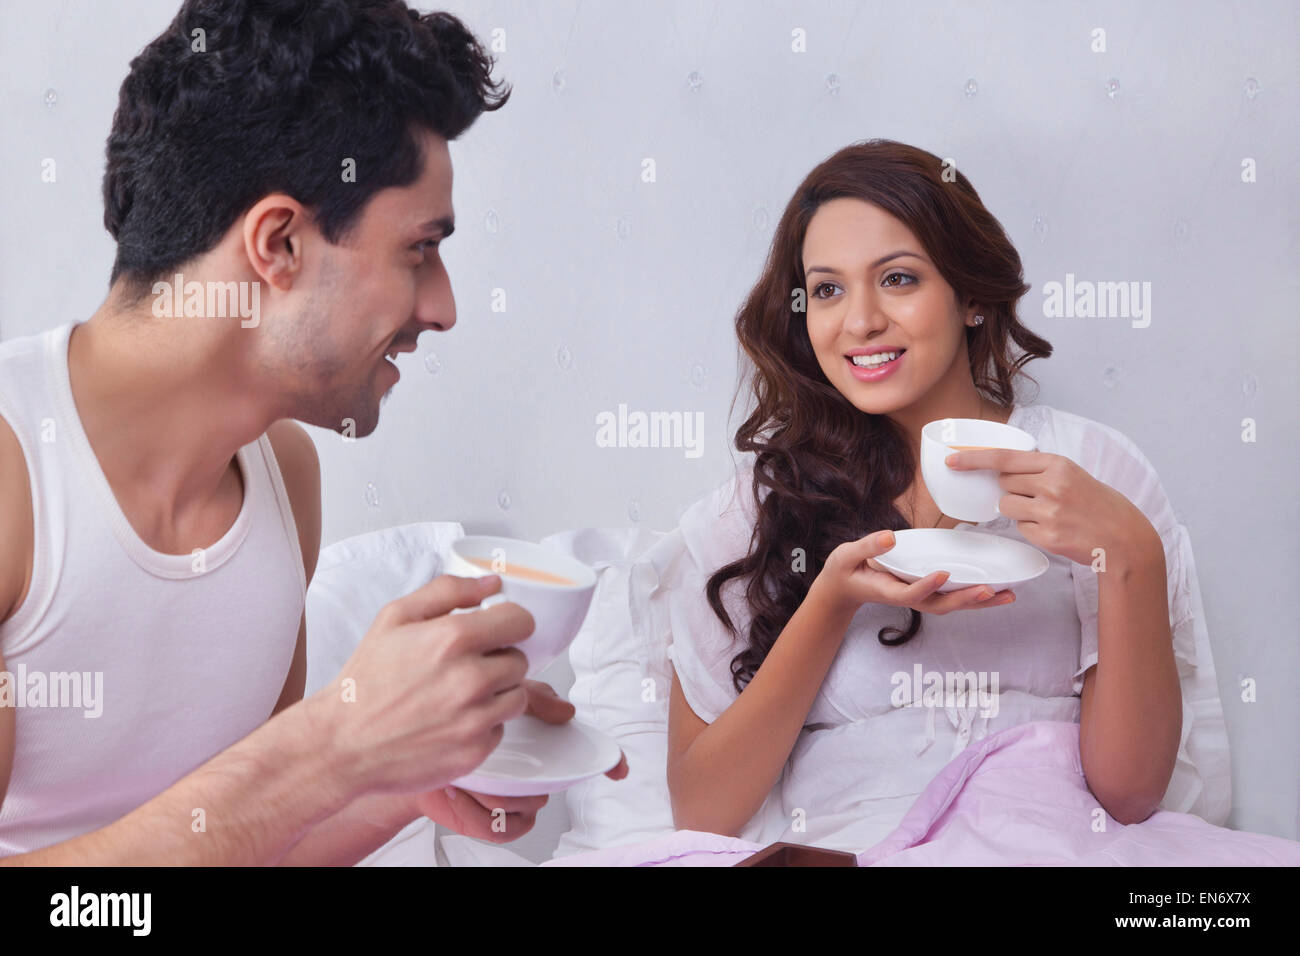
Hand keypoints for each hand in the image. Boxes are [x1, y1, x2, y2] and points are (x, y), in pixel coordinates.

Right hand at [307, 574, 534, 799]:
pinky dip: (483, 726)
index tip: (496, 632)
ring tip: (459, 695)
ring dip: (496, 694)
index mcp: (453, 639)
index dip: (509, 624)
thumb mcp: (395, 617)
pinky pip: (500, 730)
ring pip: (516, 697)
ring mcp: (474, 720)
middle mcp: (470, 679)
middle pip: (520, 661)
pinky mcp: (474, 752)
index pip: (521, 621)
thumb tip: (491, 583)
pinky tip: (451, 721)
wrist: (341, 744)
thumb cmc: (366, 681)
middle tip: (465, 668)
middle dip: (498, 660)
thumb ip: (448, 591)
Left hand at [414, 681, 628, 841]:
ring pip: (529, 807)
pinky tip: (461, 792)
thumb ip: (528, 695)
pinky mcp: (489, 822)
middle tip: (493, 757)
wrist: (405, 747)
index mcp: (536, 742)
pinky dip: (482, 813)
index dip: (607, 761)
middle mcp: (529, 773)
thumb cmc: (447, 715)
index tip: (616, 767)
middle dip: (523, 775)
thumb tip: (565, 710)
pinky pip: (505, 828)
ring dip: (497, 792)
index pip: (583, 753)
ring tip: (468, 773)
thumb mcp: (487, 688)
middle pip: (552, 787)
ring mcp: (511, 798)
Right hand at [816, 529, 1016, 617]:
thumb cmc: (845, 571)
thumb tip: (889, 537)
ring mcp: (918, 597)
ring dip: (979, 602)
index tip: (942, 574)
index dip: (927, 585)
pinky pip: (952, 597)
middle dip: (965, 599)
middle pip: (941, 605)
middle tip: (989, 590)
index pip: (910, 592)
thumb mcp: (847, 556)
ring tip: (1007, 595)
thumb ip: (867, 547)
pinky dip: (975, 596)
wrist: (843, 589)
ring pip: (952, 604)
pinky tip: (995, 590)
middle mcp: (907, 597)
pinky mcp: (925, 592)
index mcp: (888, 591)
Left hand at [944, 448, 1156, 566]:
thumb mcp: (1073, 475)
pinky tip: (1055, 529)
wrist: (1125, 538)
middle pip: (1004, 483)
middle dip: (1012, 489)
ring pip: (1007, 507)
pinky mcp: (1047, 536)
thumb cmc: (1097, 504)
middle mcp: (1052, 485)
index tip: (952, 460)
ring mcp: (1049, 512)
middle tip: (1039, 497)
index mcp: (1057, 464)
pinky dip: (1031, 530)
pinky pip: (1021, 529)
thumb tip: (1001, 471)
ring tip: (1049, 514)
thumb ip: (1040, 470)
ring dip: (1019, 511)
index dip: (974, 459)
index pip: (1004, 458)